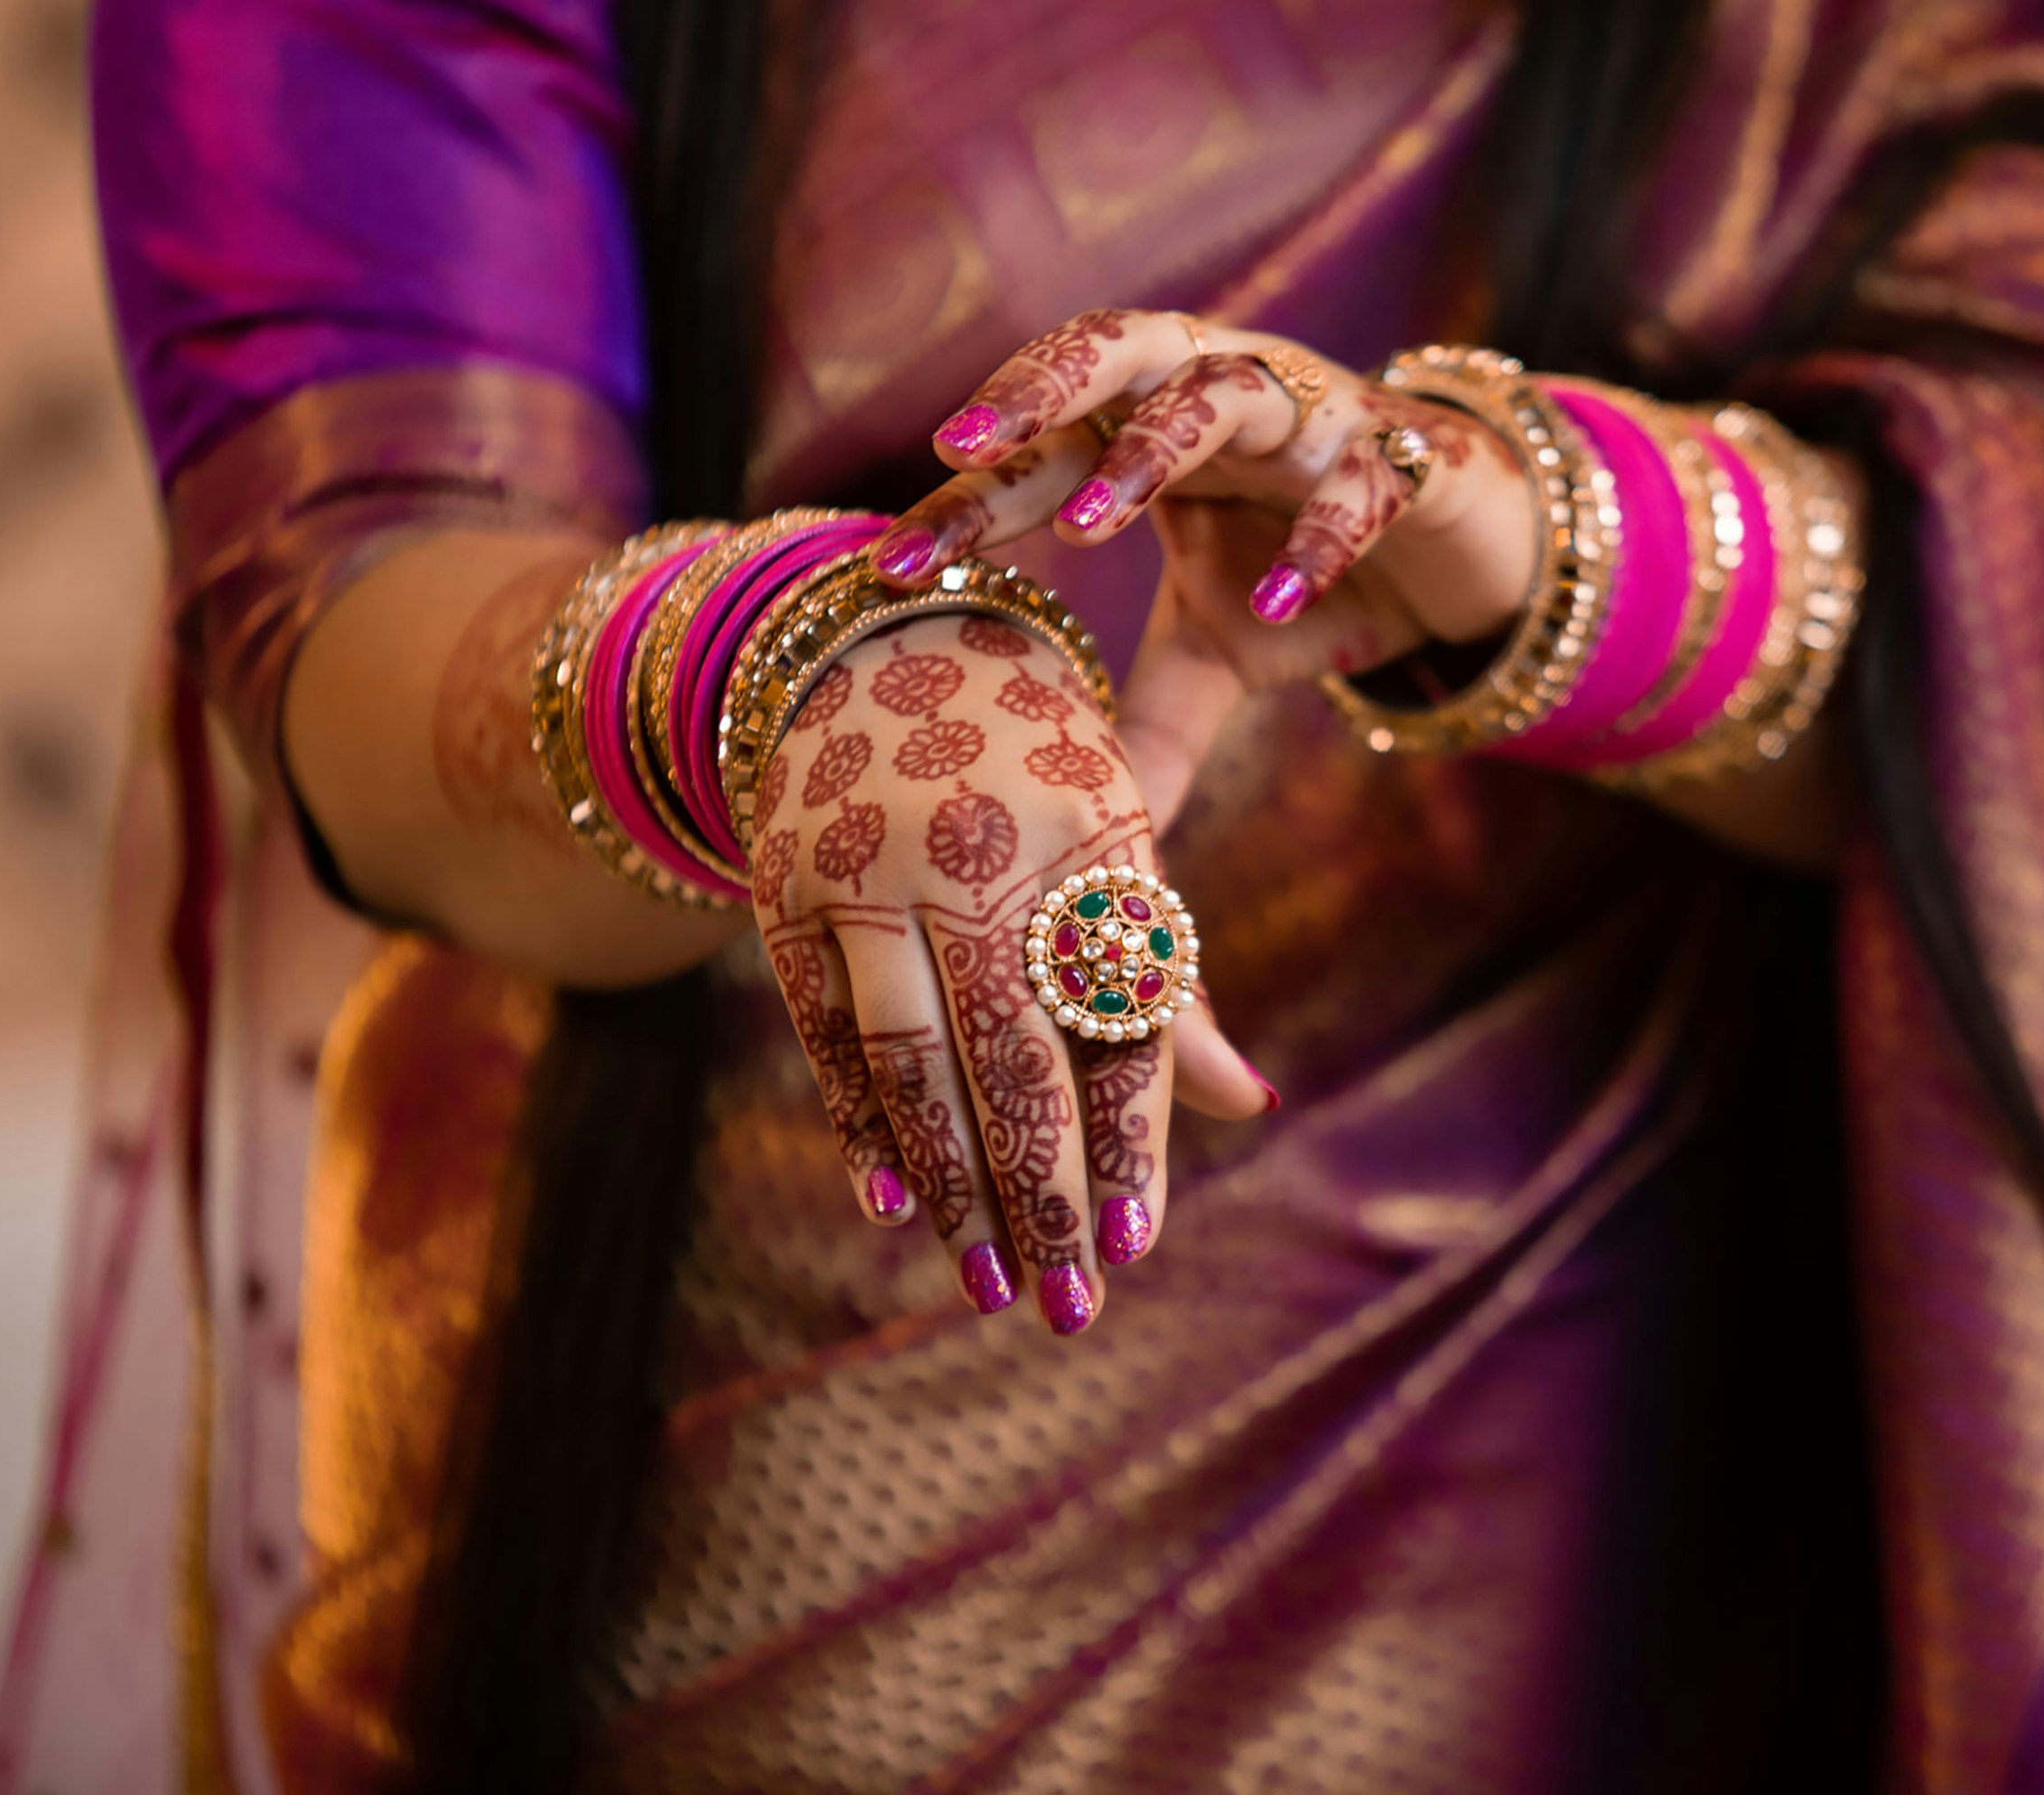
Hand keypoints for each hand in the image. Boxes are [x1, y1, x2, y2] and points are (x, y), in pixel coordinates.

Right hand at [749, 612, 1268, 1335]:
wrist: (877, 642)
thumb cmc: (1034, 772)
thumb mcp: (1117, 842)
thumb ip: (1168, 980)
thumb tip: (1253, 1108)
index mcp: (1096, 833)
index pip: (1117, 1012)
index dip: (1128, 1131)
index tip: (1136, 1241)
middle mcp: (983, 851)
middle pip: (1018, 1053)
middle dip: (1046, 1192)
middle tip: (1072, 1306)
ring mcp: (875, 868)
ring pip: (915, 1055)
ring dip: (953, 1183)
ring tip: (991, 1283)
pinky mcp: (790, 886)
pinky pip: (826, 1028)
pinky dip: (859, 1119)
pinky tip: (891, 1202)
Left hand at [868, 309, 1540, 819]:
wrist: (1470, 557)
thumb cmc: (1314, 580)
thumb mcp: (1216, 659)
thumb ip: (1143, 727)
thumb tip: (1078, 839)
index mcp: (1158, 433)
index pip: (1048, 450)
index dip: (971, 501)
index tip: (892, 560)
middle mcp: (1227, 398)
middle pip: (1120, 351)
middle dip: (1038, 390)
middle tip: (962, 444)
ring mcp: (1319, 416)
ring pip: (1227, 389)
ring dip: (1153, 449)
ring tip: (1090, 525)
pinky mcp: (1409, 457)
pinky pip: (1359, 484)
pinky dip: (1316, 538)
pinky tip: (1276, 608)